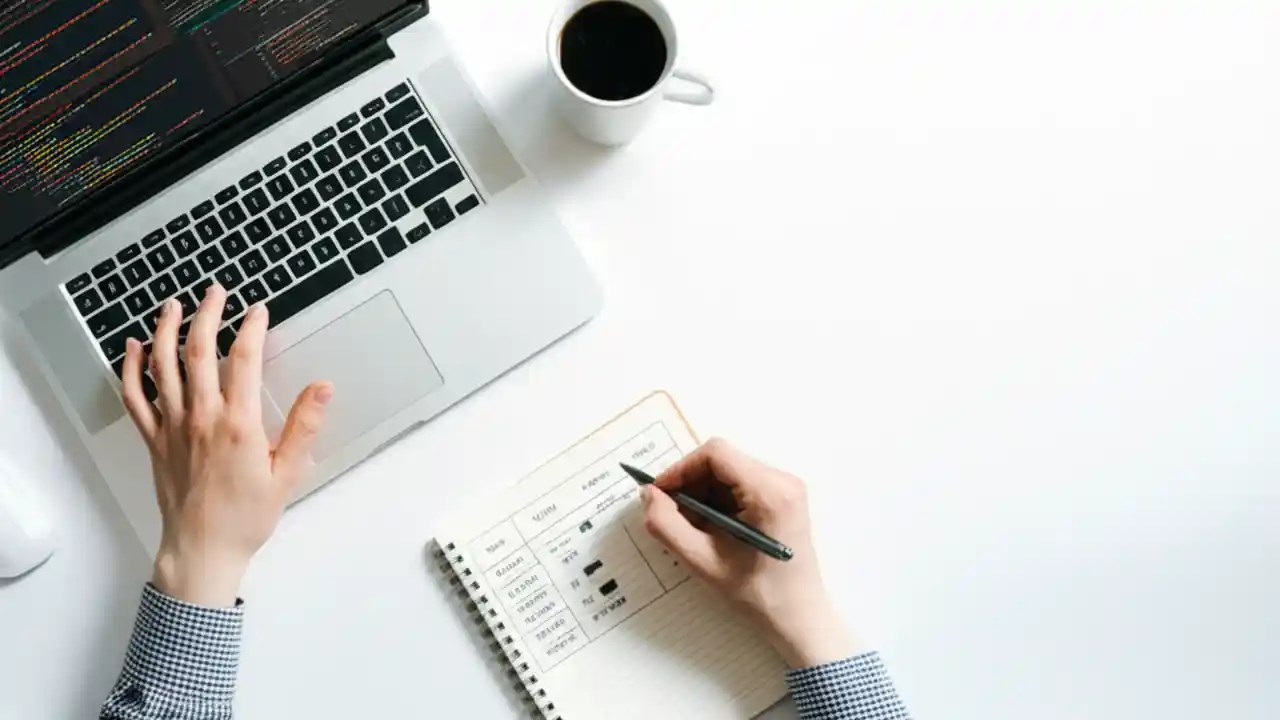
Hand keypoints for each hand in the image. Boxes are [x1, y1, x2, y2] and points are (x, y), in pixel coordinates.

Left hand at [120, 286, 331, 606]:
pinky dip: (130, 368)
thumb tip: (322, 388)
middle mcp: (200, 418)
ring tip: (173, 306)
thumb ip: (304, 426)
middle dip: (207, 315)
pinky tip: (133, 347)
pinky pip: (135, 397)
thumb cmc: (246, 518)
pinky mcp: (153, 440)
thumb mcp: (288, 473)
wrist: (202, 551)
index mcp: (237, 424)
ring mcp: (172, 427)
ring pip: (161, 366)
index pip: (243, 360)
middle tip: (215, 293)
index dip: (251, 328)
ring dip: (165, 330)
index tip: (258, 310)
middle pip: (197, 352)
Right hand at [641, 438, 860, 667]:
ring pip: (729, 471)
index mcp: (769, 492)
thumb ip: (667, 525)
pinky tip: (712, 527)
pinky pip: (741, 483)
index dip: (681, 468)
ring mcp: (786, 487)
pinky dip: (719, 499)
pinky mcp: (784, 497)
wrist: (797, 616)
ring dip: (703, 492)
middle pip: (722, 461)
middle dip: (691, 483)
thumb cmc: (755, 594)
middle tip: (671, 514)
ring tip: (692, 526)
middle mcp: (783, 480)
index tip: (660, 493)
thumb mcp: (702, 561)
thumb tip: (648, 493)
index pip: (715, 454)